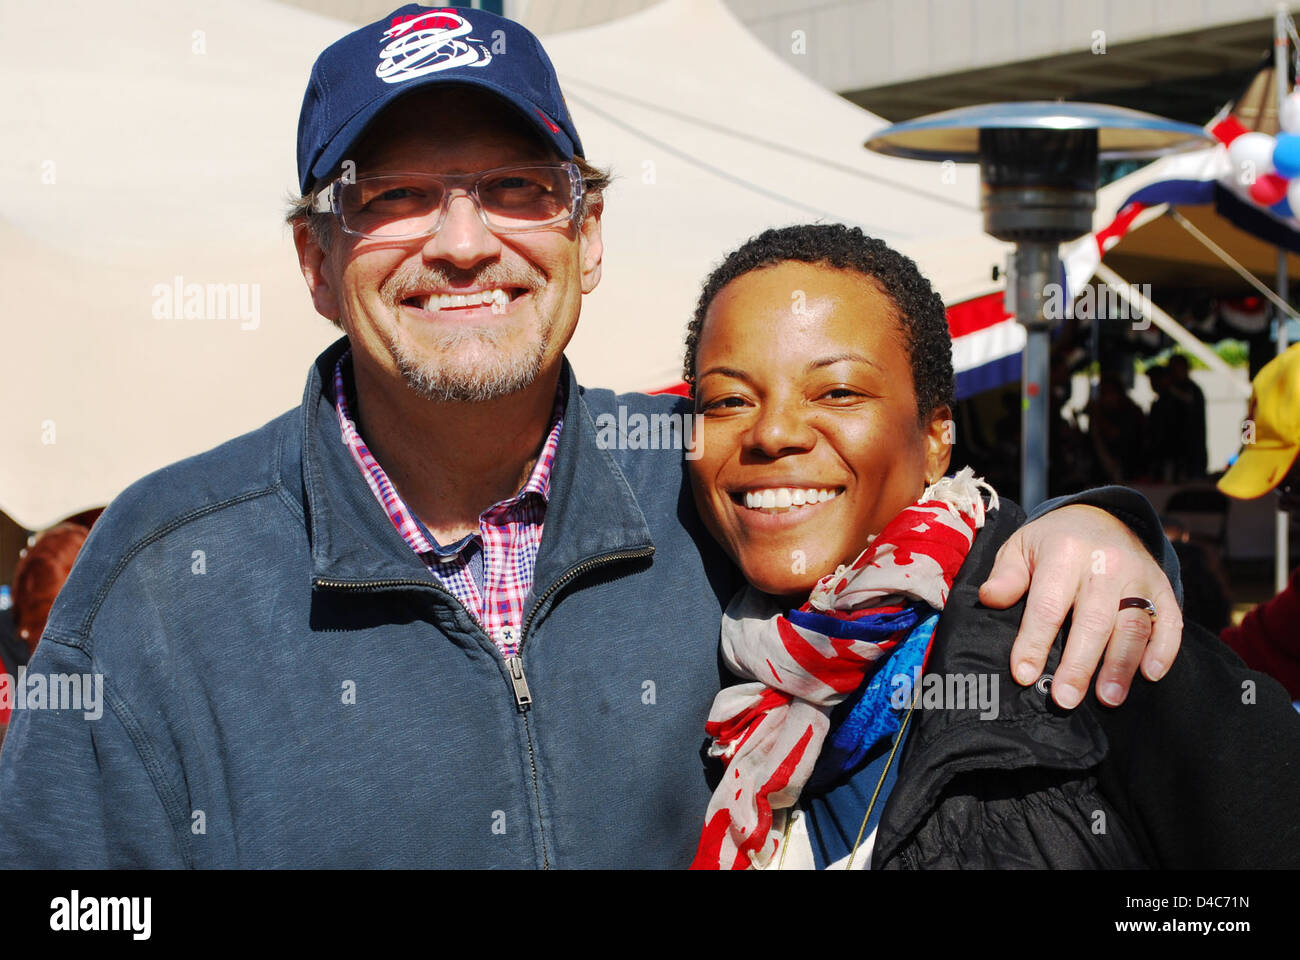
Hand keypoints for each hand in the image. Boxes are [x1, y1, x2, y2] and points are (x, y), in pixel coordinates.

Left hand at [978, 504, 1182, 708]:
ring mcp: (1139, 575)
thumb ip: (1006, 575)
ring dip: (1121, 665)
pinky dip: (1164, 649)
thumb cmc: (1053, 542)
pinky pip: (1170, 620)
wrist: (1101, 517)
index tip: (1024, 675)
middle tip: (1065, 699)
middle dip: (1079, 665)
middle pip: (1094, 621)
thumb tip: (990, 598)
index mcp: (1065, 552)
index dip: (1034, 642)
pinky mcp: (1162, 587)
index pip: (1048, 604)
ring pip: (1133, 625)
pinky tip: (1150, 674)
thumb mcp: (1020, 547)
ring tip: (1108, 698)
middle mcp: (1106, 563)